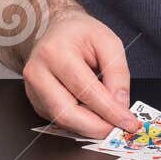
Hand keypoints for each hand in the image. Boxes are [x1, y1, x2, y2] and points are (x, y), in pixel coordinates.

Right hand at [22, 8, 139, 137]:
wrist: (57, 30)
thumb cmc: (81, 33)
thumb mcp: (109, 42)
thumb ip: (118, 73)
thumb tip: (120, 105)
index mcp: (55, 52)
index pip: (85, 90)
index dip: (109, 110)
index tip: (128, 122)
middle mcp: (38, 72)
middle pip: (66, 112)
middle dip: (96, 127)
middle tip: (118, 130)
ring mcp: (33, 89)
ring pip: (61, 120)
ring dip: (89, 128)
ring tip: (110, 123)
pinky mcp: (36, 101)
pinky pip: (59, 120)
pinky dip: (79, 123)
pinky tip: (94, 116)